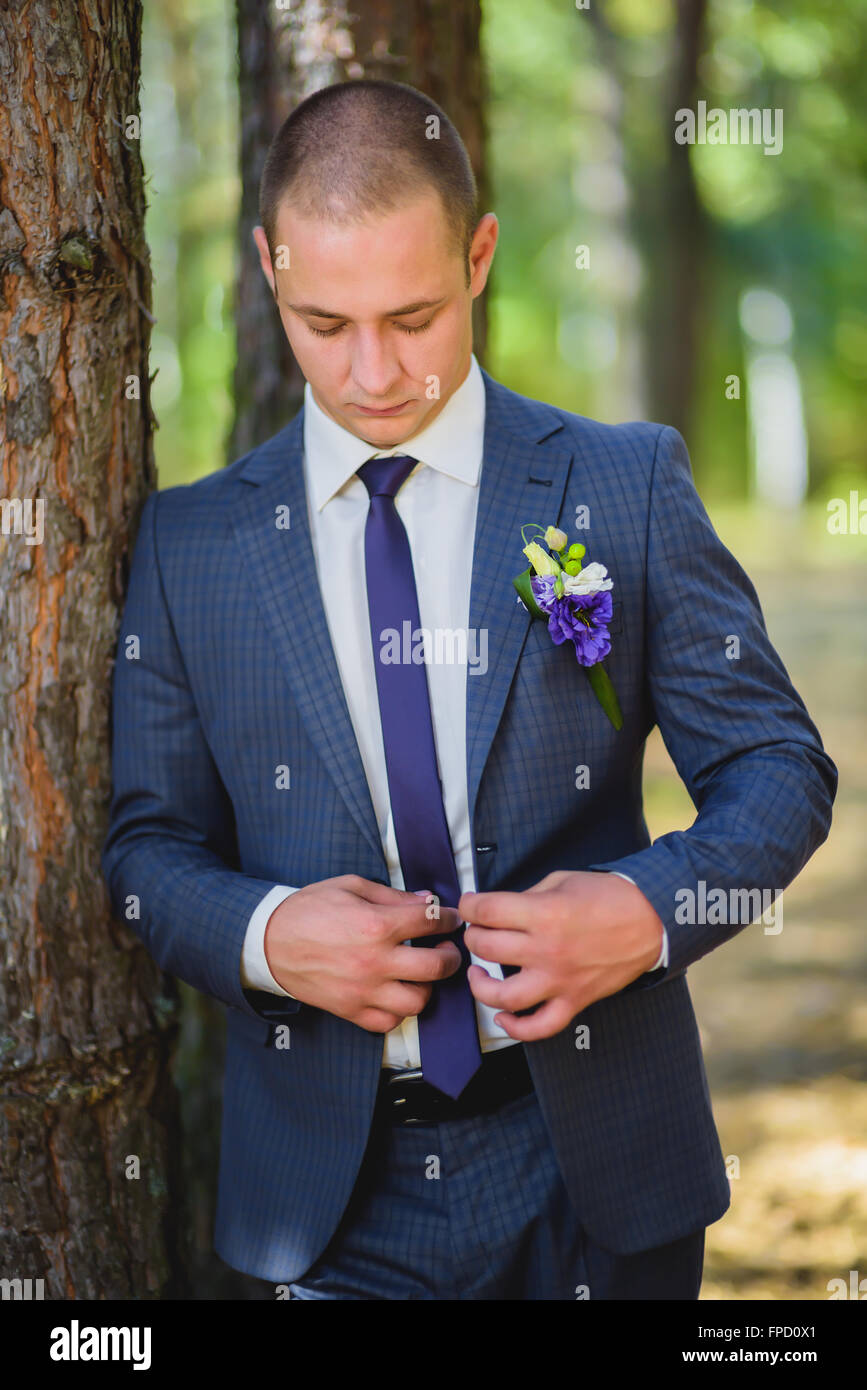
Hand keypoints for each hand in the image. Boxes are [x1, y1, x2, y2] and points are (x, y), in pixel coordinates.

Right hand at [263, 874, 462, 1031]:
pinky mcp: (350, 1010)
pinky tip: (396, 993)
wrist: (269, 941)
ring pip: (418, 1001)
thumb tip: (426, 901)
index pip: (431, 922)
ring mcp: (363, 989)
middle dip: (451, 956)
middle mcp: (374, 961)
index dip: (448, 918)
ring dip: (427, 987)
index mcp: (376, 924)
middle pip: (436, 966)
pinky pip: (388, 1022)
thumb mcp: (350, 887)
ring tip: (422, 974)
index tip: (449, 918)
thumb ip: (392, 896)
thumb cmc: (308, 910)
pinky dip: (398, 1011)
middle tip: (447, 949)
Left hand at [458, 870, 664, 1041]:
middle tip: (479, 930)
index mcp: (544, 913)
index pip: (486, 911)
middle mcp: (547, 950)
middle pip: (486, 948)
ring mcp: (560, 980)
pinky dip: (516, 1028)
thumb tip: (499, 911)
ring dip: (481, 985)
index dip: (469, 906)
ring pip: (503, 996)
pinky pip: (539, 1027)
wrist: (651, 920)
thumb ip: (527, 897)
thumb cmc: (608, 896)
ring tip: (478, 973)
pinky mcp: (574, 1000)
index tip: (470, 905)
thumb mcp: (561, 881)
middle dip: (474, 935)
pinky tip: (503, 1016)